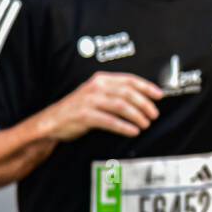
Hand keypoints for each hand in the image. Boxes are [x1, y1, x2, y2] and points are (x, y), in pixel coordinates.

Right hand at [39, 72, 162, 141]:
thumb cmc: (79, 109)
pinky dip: (124, 126)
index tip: (160, 95)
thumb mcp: (96, 95)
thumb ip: (115, 93)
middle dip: (145, 104)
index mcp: (101, 79)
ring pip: (121, 106)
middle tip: (154, 114)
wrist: (52, 121)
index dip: (146, 87)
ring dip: (137, 116)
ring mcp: (89, 101)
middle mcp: (96, 87)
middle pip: (128, 93)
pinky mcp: (84, 115)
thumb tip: (143, 98)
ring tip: (145, 124)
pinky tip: (133, 131)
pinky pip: (109, 121)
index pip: (129, 80)